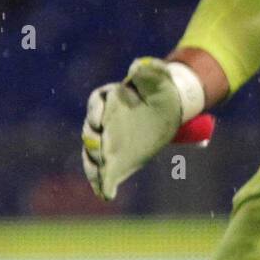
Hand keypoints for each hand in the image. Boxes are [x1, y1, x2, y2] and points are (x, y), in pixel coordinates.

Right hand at [82, 57, 189, 200]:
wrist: (168, 106)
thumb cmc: (161, 88)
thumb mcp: (158, 75)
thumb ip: (149, 69)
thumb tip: (138, 65)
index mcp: (110, 97)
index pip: (97, 103)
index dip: (95, 112)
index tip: (99, 121)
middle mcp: (103, 120)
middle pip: (90, 131)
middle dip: (92, 141)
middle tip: (99, 148)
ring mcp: (108, 140)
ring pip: (93, 154)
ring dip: (93, 165)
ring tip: (98, 177)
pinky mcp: (116, 156)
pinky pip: (105, 170)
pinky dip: (103, 182)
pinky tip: (106, 193)